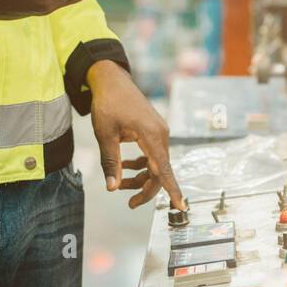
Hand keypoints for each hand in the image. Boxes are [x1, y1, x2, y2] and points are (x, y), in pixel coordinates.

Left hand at [88, 60, 185, 210]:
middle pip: (159, 171)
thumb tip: (112, 188)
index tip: (181, 206)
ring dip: (140, 177)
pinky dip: (140, 164)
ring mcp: (159, 132)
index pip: (163, 169)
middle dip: (145, 188)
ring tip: (119, 183)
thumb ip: (110, 162)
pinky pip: (152, 155)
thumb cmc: (108, 103)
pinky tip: (124, 165)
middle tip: (129, 202)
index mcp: (151, 135)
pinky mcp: (153, 131)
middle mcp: (160, 134)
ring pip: (155, 164)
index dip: (171, 189)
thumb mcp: (105, 134)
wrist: (111, 80)